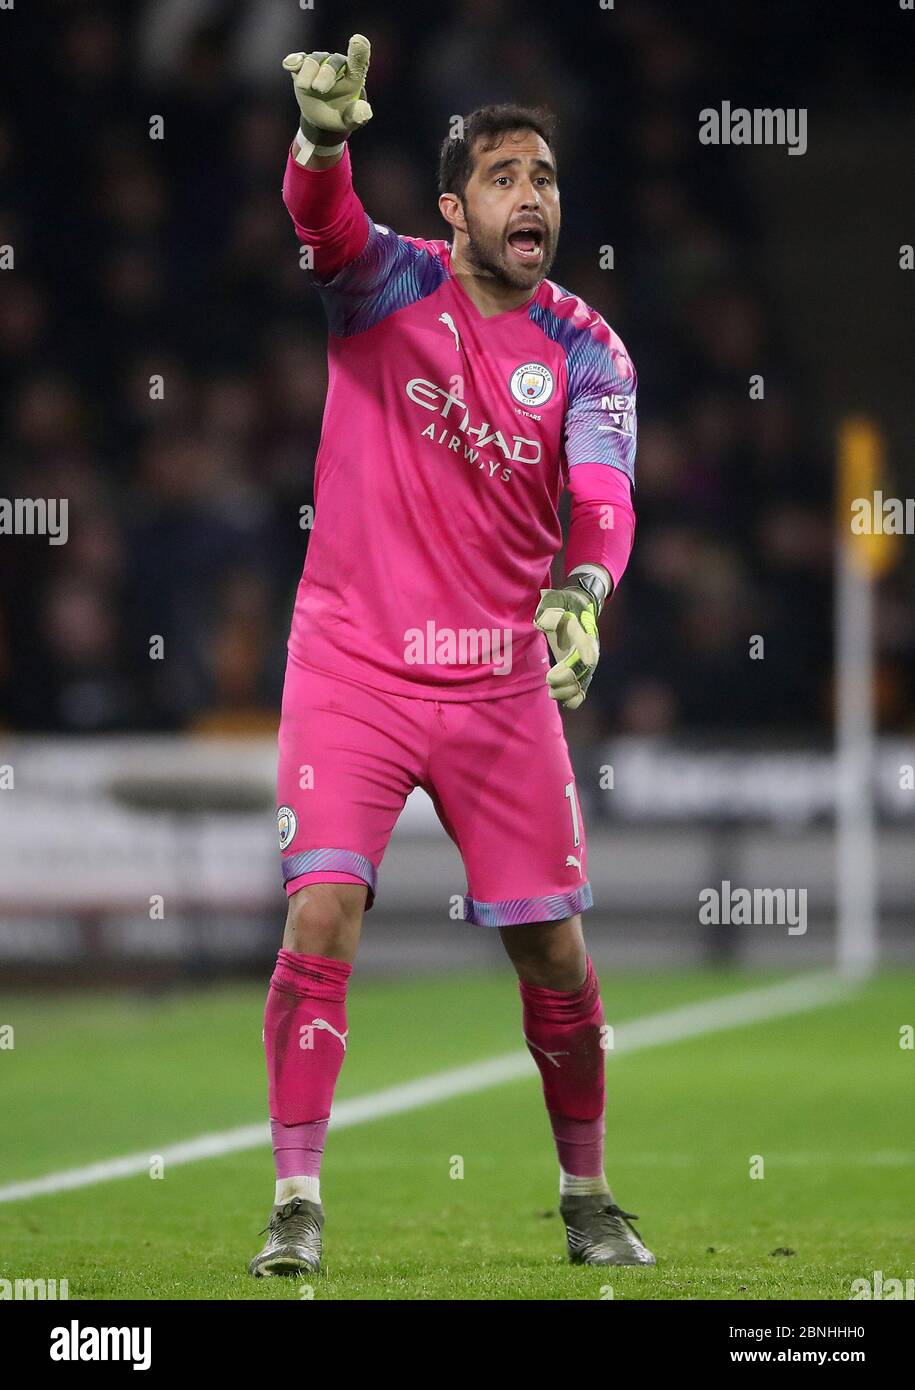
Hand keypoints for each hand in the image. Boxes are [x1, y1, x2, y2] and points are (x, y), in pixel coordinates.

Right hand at [282, 34, 371, 153]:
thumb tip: (365, 111)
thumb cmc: (340, 116)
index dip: (359, 51)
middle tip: (319, 89)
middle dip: (326, 74)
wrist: (321, 118)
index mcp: (354, 76)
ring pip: (314, 60)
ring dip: (308, 72)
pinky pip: (299, 59)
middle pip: (333, 62)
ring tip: (305, 88)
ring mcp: (320, 63)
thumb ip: (358, 116)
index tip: (358, 40)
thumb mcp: (350, 120)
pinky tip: (289, 65)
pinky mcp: (304, 66)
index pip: (359, 61)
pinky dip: (294, 60)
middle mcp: (338, 64)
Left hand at [534, 586, 599, 709]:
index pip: (583, 645)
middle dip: (567, 678)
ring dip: (569, 692)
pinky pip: (583, 688)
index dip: (578, 658)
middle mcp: (590, 648)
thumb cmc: (563, 605)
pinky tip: (564, 701)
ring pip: (584, 681)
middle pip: (583, 669)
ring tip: (552, 692)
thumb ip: (548, 613)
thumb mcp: (555, 601)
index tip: (570, 669)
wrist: (577, 607)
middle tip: (549, 680)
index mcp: (583, 630)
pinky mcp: (582, 670)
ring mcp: (588, 661)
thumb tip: (540, 624)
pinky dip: (575, 698)